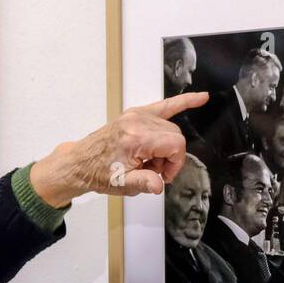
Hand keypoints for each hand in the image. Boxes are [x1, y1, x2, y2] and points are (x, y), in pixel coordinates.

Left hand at [28, 92, 209, 206]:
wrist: (82, 163)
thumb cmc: (101, 173)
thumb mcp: (124, 184)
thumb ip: (145, 183)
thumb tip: (159, 185)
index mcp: (136, 138)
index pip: (176, 144)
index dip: (175, 163)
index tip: (164, 175)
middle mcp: (137, 121)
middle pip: (175, 135)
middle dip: (171, 156)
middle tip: (154, 170)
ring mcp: (136, 114)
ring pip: (170, 127)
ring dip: (166, 145)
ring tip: (150, 160)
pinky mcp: (135, 113)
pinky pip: (164, 105)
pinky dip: (183, 102)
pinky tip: (201, 98)